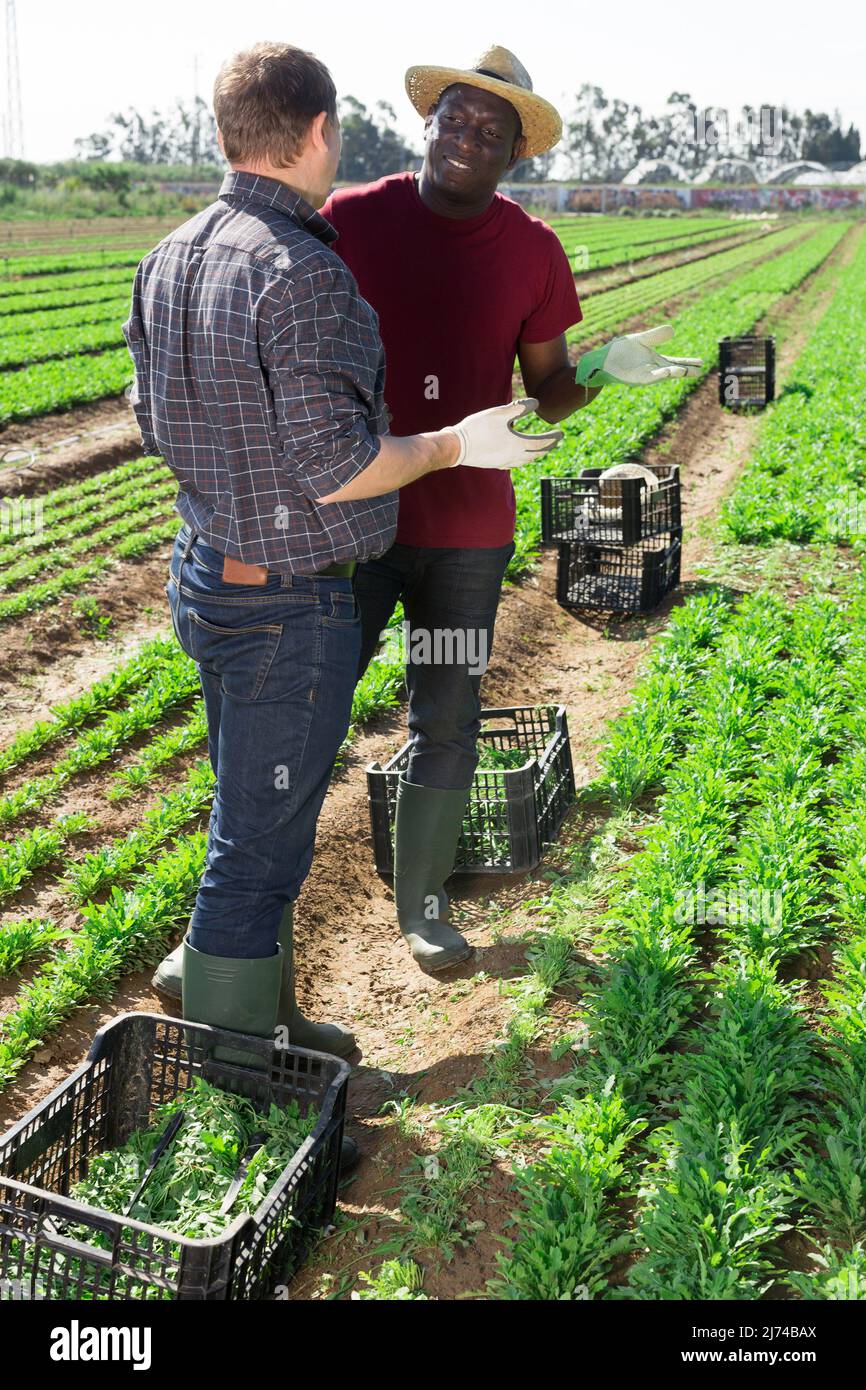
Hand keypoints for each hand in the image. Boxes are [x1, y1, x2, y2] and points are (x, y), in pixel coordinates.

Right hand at [443, 398, 562, 470]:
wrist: (456, 447)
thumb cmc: (477, 428)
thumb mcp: (499, 413)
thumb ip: (519, 408)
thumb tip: (537, 403)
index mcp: (517, 444)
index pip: (541, 443)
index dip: (553, 438)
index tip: (561, 433)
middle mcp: (514, 456)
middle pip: (536, 454)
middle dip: (547, 447)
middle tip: (555, 441)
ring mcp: (504, 463)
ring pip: (526, 461)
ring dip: (536, 455)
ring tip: (541, 450)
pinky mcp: (495, 464)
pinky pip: (514, 464)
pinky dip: (522, 460)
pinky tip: (519, 458)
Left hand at [575, 325, 702, 387]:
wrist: (604, 358)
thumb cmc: (621, 350)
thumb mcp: (641, 340)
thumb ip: (656, 336)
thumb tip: (673, 330)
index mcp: (655, 360)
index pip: (675, 362)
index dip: (687, 363)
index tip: (701, 363)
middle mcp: (652, 369)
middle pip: (672, 370)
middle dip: (685, 371)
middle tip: (699, 371)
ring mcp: (644, 375)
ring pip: (662, 374)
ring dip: (674, 373)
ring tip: (685, 371)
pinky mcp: (635, 378)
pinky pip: (650, 377)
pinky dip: (659, 375)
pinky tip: (668, 372)